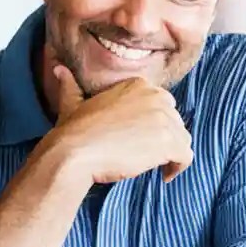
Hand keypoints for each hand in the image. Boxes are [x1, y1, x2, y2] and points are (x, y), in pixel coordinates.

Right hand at [49, 65, 192, 183]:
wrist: (74, 151)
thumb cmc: (72, 131)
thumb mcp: (72, 102)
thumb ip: (70, 86)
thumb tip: (59, 70)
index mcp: (138, 85)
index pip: (162, 105)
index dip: (155, 124)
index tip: (143, 139)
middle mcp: (156, 96)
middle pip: (175, 121)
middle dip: (165, 138)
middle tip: (149, 155)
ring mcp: (164, 118)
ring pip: (182, 139)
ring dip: (172, 154)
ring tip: (157, 167)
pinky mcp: (168, 141)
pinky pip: (186, 156)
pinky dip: (179, 167)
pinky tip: (164, 176)